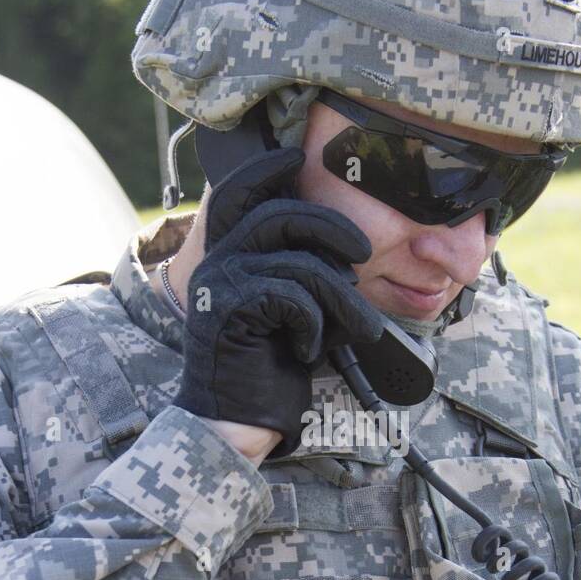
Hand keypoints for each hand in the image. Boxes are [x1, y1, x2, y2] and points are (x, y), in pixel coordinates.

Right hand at [175, 147, 385, 457]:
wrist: (237, 422)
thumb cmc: (269, 370)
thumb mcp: (293, 312)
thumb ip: (302, 272)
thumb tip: (345, 250)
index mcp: (227, 255)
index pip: (237, 193)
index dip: (265, 169)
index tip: (295, 156)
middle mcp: (217, 262)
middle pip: (280, 214)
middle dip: (333, 229)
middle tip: (364, 255)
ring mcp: (220, 284)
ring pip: (297, 260)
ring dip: (342, 295)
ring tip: (362, 326)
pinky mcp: (229, 310)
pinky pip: (291, 295)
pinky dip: (315, 324)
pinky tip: (311, 351)